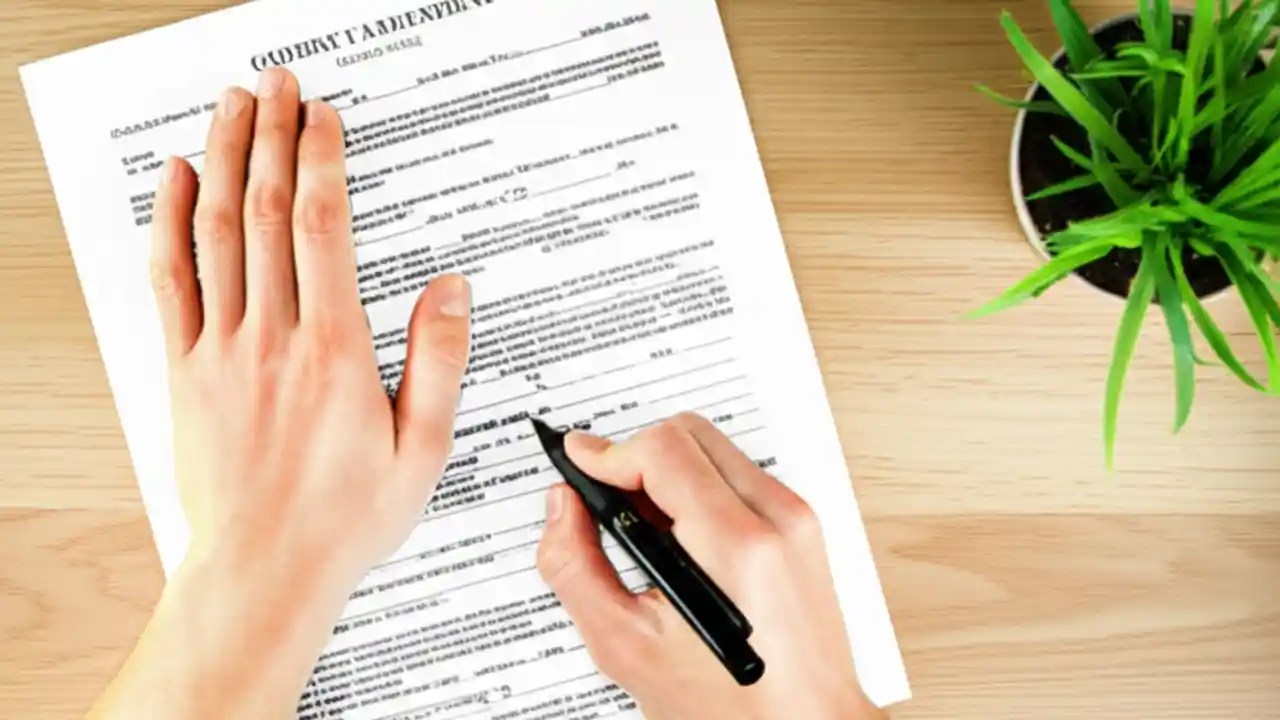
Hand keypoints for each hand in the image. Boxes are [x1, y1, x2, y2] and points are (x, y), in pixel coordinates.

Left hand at [88, 68, 470, 719]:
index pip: (324, 229)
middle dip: (274, 138)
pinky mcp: (185, 372)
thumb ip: (438, 363)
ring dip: (227, 160)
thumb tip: (450, 293)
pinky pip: (171, 282)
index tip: (324, 118)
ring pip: (219, 232)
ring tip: (233, 107)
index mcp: (334, 350)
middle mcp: (272, 338)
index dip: (323, 161)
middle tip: (278, 87)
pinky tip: (179, 182)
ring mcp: (221, 351)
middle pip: (269, 212)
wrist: (264, 569)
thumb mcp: (421, 448)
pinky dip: (171, 224)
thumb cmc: (344, 518)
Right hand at [536, 414, 884, 719]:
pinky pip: (738, 474)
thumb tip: (561, 506)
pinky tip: (681, 539)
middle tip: (606, 502)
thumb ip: (575, 567)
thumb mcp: (626, 646)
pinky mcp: (802, 524)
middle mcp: (776, 519)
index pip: (663, 450)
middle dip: (635, 456)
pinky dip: (698, 487)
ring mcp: (796, 518)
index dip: (608, 452)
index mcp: (735, 546)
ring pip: (713, 447)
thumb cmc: (728, 707)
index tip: (577, 463)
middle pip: (688, 433)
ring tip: (644, 531)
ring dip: (667, 470)